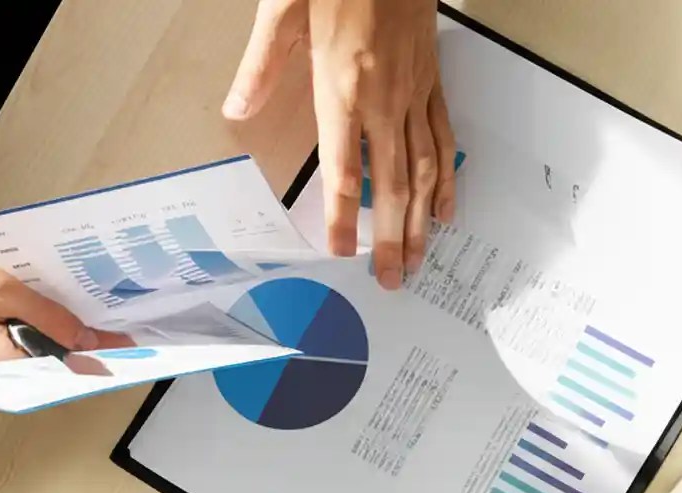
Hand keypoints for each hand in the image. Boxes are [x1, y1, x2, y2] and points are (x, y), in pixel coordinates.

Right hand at [0, 247, 127, 364]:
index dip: (98, 356)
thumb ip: (45, 315)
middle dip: (88, 343)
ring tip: (104, 319)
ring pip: (37, 343)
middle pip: (53, 357)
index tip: (132, 348)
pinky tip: (61, 307)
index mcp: (0, 359)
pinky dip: (42, 320)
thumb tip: (85, 339)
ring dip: (66, 330)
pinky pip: (19, 331)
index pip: (62, 365)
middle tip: (127, 329)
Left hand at [223, 0, 455, 289]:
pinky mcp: (431, 82)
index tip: (339, 251)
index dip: (341, 216)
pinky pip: (442, 139)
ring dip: (421, 220)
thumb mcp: (283, 9)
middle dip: (391, 238)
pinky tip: (444, 207)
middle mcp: (383, 100)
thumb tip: (236, 108)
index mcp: (342, 88)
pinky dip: (445, 178)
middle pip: (389, 185)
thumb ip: (261, 66)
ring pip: (421, 170)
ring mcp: (413, 93)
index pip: (342, 170)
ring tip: (419, 259)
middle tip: (391, 278)